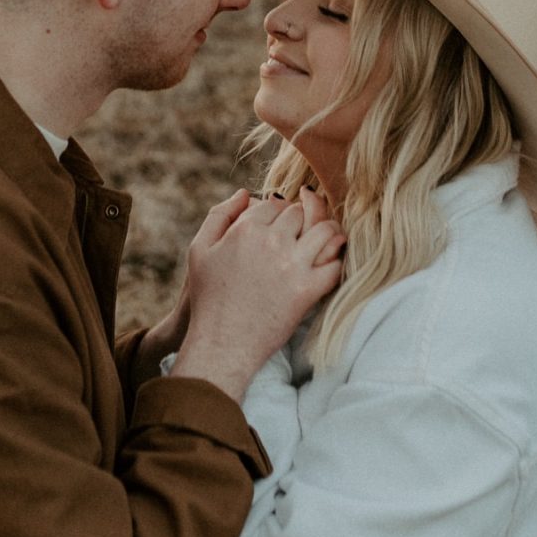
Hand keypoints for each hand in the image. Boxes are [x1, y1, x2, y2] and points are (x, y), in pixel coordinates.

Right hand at [170, 189, 344, 404]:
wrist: (222, 344)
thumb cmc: (207, 298)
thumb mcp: (200, 250)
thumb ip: (220, 214)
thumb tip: (245, 192)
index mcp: (246, 228)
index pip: (274, 203)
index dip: (277, 211)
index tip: (278, 225)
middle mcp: (271, 241)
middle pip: (300, 213)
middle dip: (300, 220)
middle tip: (300, 232)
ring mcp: (292, 265)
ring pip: (324, 231)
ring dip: (326, 232)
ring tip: (324, 239)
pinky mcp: (307, 291)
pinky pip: (335, 265)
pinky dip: (336, 262)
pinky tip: (329, 265)